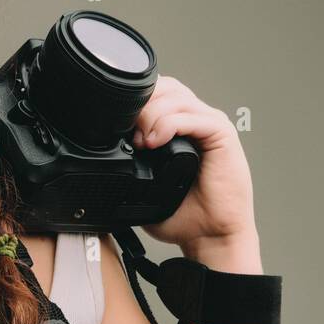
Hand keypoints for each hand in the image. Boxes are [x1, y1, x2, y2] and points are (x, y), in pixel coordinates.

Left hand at [132, 75, 256, 249]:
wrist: (211, 235)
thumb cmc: (184, 214)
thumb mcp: (145, 184)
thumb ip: (130, 162)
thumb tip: (101, 156)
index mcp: (180, 125)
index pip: (157, 92)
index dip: (135, 100)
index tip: (117, 125)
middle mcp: (197, 119)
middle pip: (165, 87)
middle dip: (142, 103)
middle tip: (128, 132)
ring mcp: (210, 124)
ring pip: (176, 98)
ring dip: (151, 115)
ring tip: (141, 142)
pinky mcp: (222, 135)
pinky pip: (194, 117)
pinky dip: (170, 125)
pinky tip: (155, 142)